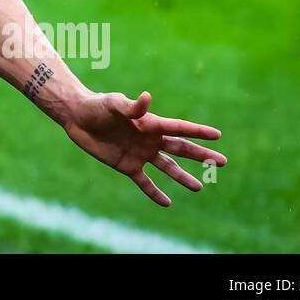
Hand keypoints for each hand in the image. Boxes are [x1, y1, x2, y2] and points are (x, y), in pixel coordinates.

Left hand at [63, 90, 225, 205]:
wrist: (77, 117)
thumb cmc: (97, 106)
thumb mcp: (113, 104)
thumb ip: (131, 106)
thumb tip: (147, 97)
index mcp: (150, 123)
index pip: (179, 128)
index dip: (198, 132)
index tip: (217, 135)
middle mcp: (149, 139)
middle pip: (181, 149)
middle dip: (201, 155)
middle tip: (222, 162)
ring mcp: (140, 153)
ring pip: (167, 167)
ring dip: (182, 177)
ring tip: (199, 187)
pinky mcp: (127, 166)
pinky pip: (144, 182)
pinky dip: (155, 192)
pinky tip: (167, 202)